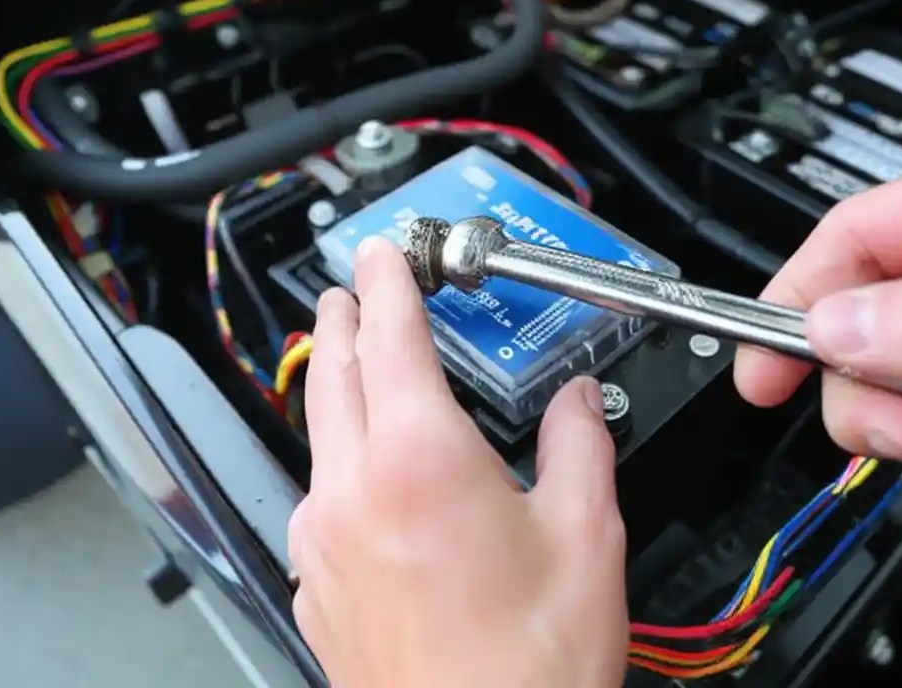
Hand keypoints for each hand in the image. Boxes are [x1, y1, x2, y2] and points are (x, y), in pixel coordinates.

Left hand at [289, 238, 627, 687]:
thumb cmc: (528, 667)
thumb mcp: (586, 533)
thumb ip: (581, 444)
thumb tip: (579, 401)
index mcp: (420, 460)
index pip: (388, 336)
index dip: (386, 282)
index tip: (382, 255)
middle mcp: (352, 494)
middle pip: (332, 375)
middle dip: (343, 322)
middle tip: (352, 293)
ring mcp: (322, 546)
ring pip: (320, 440)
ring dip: (337, 391)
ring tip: (358, 370)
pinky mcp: (316, 591)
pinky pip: (319, 503)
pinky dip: (341, 467)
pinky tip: (371, 479)